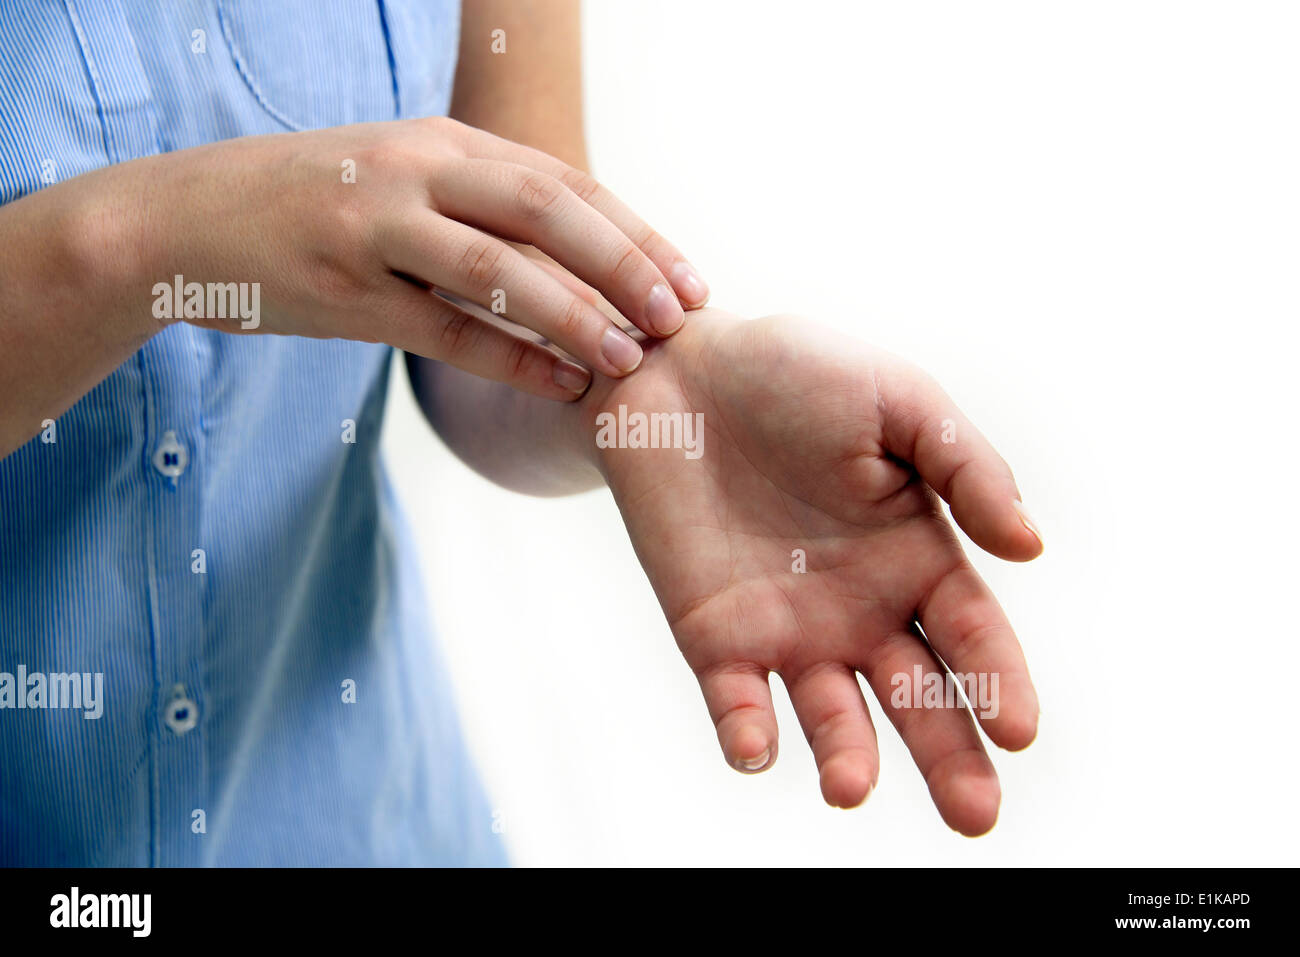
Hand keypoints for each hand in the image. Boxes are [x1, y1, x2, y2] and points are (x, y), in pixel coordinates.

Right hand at [136, 116, 707, 397]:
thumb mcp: (402, 182)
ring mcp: (375, 226)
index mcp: (441, 141)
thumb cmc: (312, 205)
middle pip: (544, 210)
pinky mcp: (342, 289)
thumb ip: (481, 208)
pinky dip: (508, 358)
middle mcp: (415, 171)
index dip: (635, 232)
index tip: (689, 280)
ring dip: (573, 315)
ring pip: (496, 269)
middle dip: (623, 263)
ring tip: (630, 358)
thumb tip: (577, 263)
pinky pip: (443, 329)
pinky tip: (559, 385)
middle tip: (681, 317)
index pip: (562, 182)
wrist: (183, 219)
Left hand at [582, 310, 1042, 834]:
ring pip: (833, 717)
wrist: (677, 366)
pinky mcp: (716, 636)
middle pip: (919, 701)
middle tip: (974, 818)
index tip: (1018, 730)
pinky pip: (737, 699)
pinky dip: (747, 729)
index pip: (973, 637)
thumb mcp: (898, 399)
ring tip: (849, 786)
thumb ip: (966, 466)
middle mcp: (864, 610)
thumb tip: (1032, 546)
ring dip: (846, 757)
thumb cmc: (796, 372)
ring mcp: (790, 630)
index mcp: (918, 555)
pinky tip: (755, 745)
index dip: (999, 682)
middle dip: (949, 759)